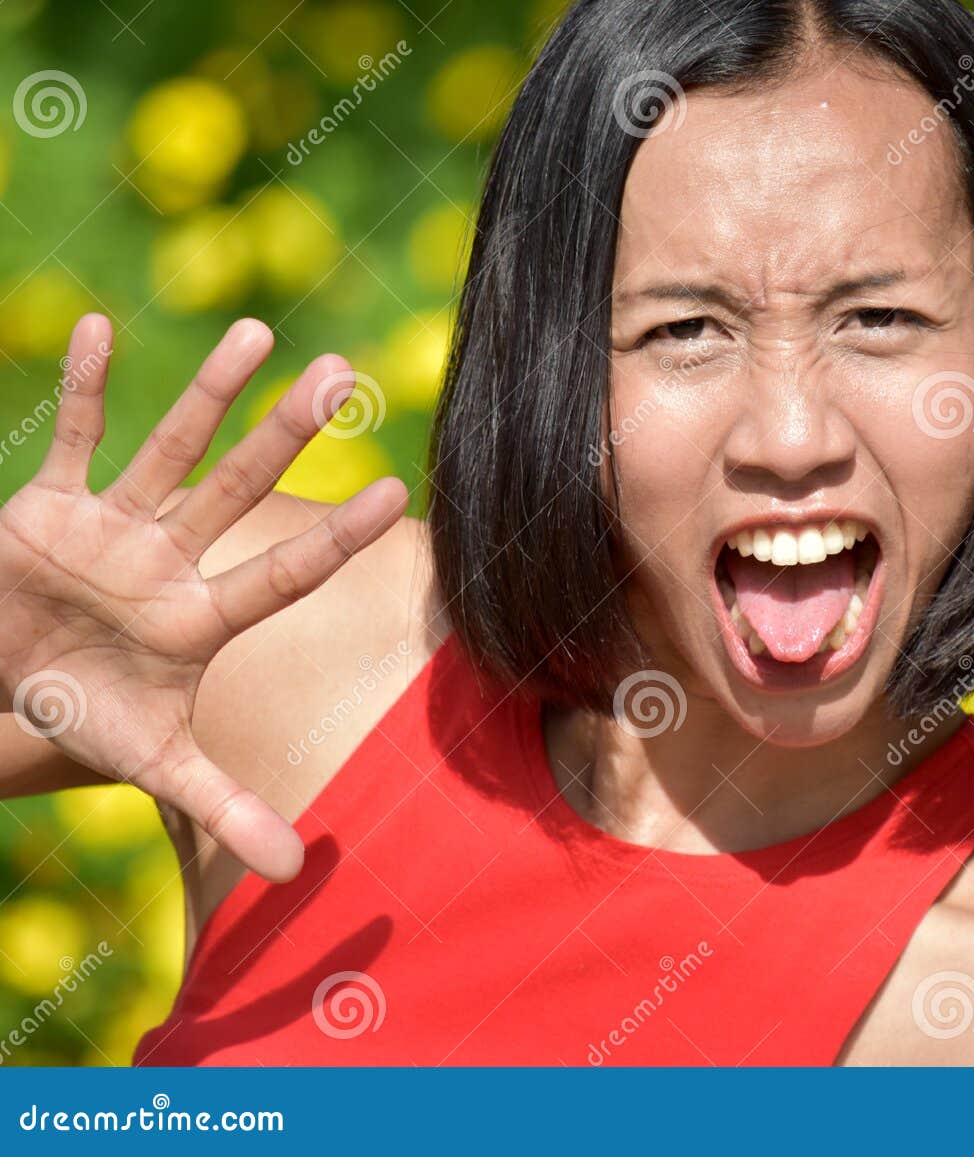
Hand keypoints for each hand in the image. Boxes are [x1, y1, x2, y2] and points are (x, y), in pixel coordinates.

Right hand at [0, 314, 407, 880]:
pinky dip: (80, 386)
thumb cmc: (87, 711)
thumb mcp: (154, 762)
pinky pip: (70, 437)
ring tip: (260, 328)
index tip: (395, 492)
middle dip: (288, 431)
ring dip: (210, 389)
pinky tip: (98, 326)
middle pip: (241, 485)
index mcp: (203, 613)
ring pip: (172, 445)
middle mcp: (173, 556)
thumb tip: (302, 871)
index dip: (336, 537)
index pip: (285, 569)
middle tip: (346, 371)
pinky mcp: (49, 505)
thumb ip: (226, 805)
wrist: (2, 681)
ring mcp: (115, 524)